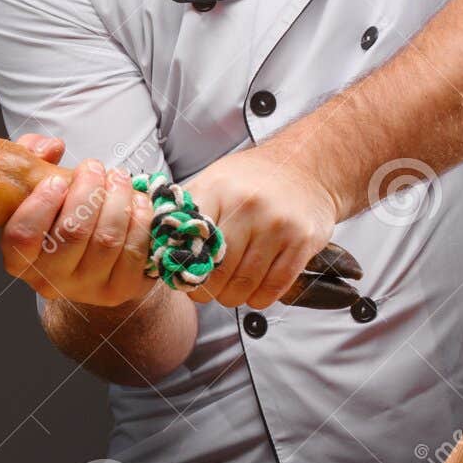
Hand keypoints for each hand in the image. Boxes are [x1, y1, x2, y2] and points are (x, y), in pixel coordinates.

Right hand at [0, 134, 157, 306]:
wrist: (92, 258)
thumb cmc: (60, 214)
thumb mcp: (37, 186)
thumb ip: (33, 159)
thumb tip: (50, 147)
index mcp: (20, 259)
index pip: (22, 237)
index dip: (41, 204)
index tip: (57, 179)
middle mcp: (50, 280)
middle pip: (72, 232)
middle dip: (89, 190)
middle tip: (94, 168)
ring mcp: (88, 289)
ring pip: (107, 239)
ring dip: (118, 199)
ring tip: (117, 178)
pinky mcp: (122, 290)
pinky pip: (135, 251)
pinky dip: (140, 219)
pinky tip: (137, 201)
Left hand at [181, 147, 337, 309]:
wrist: (304, 165)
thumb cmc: (253, 178)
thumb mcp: (213, 180)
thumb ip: (188, 212)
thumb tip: (158, 244)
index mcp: (218, 190)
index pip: (190, 243)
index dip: (184, 267)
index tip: (184, 276)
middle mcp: (248, 206)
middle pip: (219, 270)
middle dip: (210, 290)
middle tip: (208, 292)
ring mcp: (277, 224)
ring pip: (246, 283)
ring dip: (234, 297)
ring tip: (230, 292)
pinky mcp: (302, 241)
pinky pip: (276, 285)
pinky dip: (261, 298)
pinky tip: (255, 293)